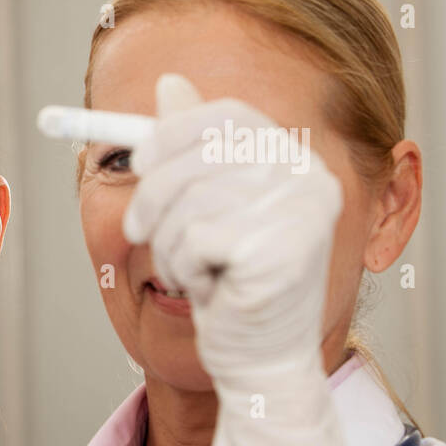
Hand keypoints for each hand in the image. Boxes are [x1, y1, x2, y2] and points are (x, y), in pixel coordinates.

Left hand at [123, 74, 353, 445]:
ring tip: (190, 271)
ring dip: (168, 245)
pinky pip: (192, 239)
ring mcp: (298, 213)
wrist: (257, 361)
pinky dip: (183, 269)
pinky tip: (209, 290)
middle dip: (150, 197)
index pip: (223, 115)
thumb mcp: (204, 209)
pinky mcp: (278, 251)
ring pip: (185, 201)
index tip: (139, 161)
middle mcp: (307, 178)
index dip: (170, 132)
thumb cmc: (228, 287)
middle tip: (140, 233)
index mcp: (295, 160)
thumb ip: (191, 148)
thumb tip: (168, 84)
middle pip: (194, 154)